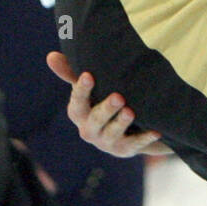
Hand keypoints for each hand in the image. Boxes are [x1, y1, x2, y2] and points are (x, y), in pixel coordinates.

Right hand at [46, 51, 170, 156]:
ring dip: (121, 123)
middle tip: (118, 97)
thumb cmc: (101, 100)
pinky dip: (144, 139)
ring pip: (112, 134)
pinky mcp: (124, 150)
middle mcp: (89, 130)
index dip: (81, 90)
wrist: (126, 127)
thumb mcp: (90, 87)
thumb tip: (51, 56)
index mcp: (79, 114)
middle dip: (106, 109)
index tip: (88, 75)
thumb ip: (72, 73)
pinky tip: (155, 130)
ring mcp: (106, 142)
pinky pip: (134, 145)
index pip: (77, 102)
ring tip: (131, 111)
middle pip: (95, 120)